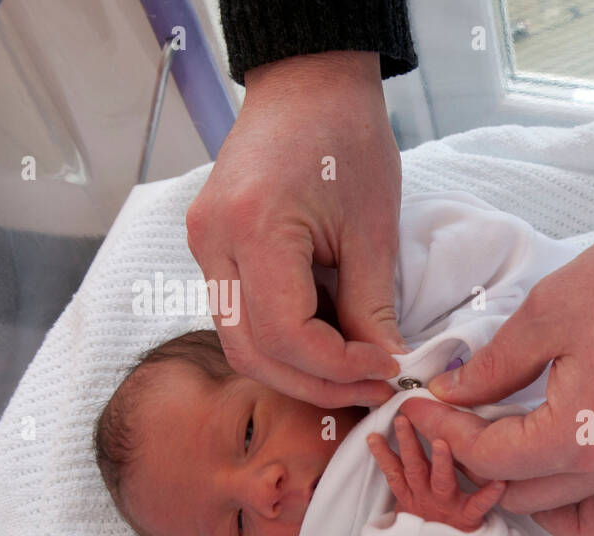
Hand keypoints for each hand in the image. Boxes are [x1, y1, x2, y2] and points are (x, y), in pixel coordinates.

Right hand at [186, 51, 404, 408]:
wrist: (308, 86)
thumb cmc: (346, 141)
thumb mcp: (373, 228)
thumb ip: (373, 307)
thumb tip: (388, 367)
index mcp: (253, 229)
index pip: (287, 335)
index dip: (340, 367)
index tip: (388, 369)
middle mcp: (212, 242)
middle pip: (253, 352)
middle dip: (317, 384)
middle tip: (373, 390)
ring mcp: (204, 245)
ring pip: (240, 343)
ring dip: (298, 370)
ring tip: (356, 375)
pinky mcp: (212, 248)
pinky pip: (241, 316)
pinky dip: (285, 342)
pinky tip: (330, 347)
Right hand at [367, 416, 506, 532]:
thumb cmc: (431, 527)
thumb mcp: (410, 511)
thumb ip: (405, 486)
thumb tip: (391, 463)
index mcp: (413, 496)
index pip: (394, 472)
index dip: (383, 455)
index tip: (373, 436)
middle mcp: (427, 498)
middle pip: (414, 468)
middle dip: (408, 444)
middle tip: (403, 421)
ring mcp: (447, 507)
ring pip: (440, 482)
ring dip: (440, 461)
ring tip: (441, 442)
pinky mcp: (468, 518)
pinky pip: (480, 505)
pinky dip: (489, 495)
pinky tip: (500, 482)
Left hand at [398, 199, 593, 535]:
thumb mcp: (549, 310)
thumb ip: (494, 364)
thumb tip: (451, 391)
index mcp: (578, 434)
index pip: (491, 459)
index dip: (444, 433)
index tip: (420, 408)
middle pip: (530, 500)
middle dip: (483, 470)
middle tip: (462, 427)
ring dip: (552, 514)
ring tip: (529, 470)